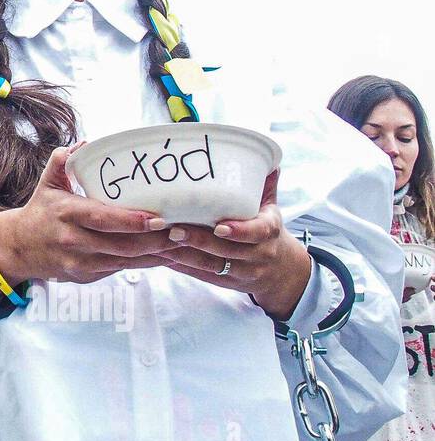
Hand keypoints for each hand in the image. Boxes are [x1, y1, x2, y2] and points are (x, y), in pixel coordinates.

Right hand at [0, 144, 180, 303]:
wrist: (18, 247)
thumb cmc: (40, 211)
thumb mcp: (48, 184)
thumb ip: (63, 162)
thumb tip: (84, 144)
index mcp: (66, 213)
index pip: (102, 218)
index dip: (131, 221)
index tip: (157, 218)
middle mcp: (73, 240)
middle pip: (120, 245)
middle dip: (153, 241)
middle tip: (181, 232)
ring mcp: (79, 262)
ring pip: (124, 262)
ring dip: (153, 255)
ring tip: (178, 244)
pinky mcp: (85, 276)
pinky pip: (119, 270)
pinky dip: (141, 264)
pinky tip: (161, 255)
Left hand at [157, 169, 312, 321]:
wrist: (280, 272)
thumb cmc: (266, 230)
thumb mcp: (271, 208)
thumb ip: (265, 184)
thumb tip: (267, 158)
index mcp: (269, 231)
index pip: (257, 232)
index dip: (239, 231)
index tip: (219, 227)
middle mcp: (257, 254)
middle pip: (226, 250)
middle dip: (198, 241)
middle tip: (173, 229)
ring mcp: (240, 271)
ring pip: (210, 265)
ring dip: (183, 254)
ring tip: (160, 241)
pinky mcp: (223, 282)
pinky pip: (200, 275)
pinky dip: (180, 266)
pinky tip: (160, 255)